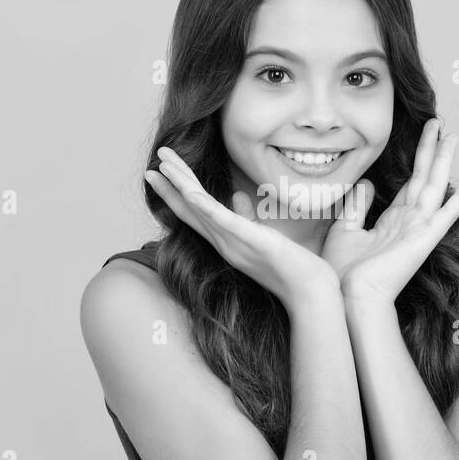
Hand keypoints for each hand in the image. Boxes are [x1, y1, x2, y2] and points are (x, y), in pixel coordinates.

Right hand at [146, 147, 339, 306]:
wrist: (309, 293)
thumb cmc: (291, 267)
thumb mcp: (262, 237)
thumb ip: (245, 217)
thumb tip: (237, 196)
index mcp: (226, 240)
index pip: (194, 214)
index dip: (174, 194)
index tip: (159, 175)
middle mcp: (224, 243)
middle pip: (189, 210)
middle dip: (168, 186)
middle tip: (149, 167)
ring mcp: (234, 243)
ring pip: (199, 209)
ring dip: (179, 185)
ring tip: (161, 166)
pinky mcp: (250, 241)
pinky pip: (223, 221)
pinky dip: (204, 206)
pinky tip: (190, 191)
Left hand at [322, 119, 458, 304]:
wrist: (347, 298)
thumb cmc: (343, 273)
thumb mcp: (345, 229)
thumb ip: (357, 206)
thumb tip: (366, 182)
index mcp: (393, 222)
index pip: (410, 185)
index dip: (418, 161)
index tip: (426, 140)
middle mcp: (410, 223)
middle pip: (425, 178)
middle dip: (432, 151)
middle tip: (440, 125)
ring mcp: (418, 231)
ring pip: (435, 187)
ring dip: (444, 161)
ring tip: (453, 136)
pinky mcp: (423, 240)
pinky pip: (444, 215)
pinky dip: (458, 199)